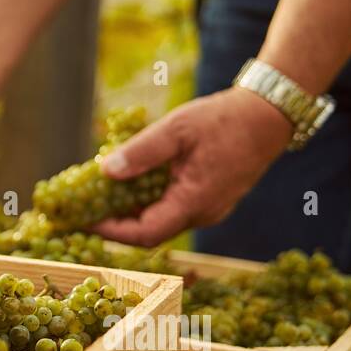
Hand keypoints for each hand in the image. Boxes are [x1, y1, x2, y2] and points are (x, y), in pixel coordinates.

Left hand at [92, 87, 292, 245]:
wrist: (268, 116)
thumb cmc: (223, 119)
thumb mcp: (177, 129)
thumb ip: (142, 152)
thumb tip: (105, 171)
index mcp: (194, 202)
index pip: (145, 234)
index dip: (111, 231)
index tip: (83, 220)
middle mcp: (202, 214)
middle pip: (150, 232)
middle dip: (115, 223)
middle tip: (83, 208)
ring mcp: (208, 209)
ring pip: (161, 221)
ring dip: (130, 211)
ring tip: (99, 193)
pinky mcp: (209, 200)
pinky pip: (172, 209)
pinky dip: (148, 201)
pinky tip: (130, 182)